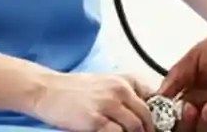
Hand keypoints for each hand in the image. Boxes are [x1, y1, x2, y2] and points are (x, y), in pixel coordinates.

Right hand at [26, 71, 158, 131]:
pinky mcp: (95, 120)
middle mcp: (120, 90)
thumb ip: (126, 94)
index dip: (160, 116)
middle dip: (150, 130)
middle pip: (147, 116)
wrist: (47, 90)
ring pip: (136, 126)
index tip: (160, 127)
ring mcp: (108, 105)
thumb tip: (146, 112)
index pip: (154, 99)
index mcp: (125, 80)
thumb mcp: (106, 83)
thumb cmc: (74, 89)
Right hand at [158, 31, 206, 130]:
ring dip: (206, 125)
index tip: (169, 111)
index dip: (169, 117)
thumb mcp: (194, 57)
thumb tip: (158, 95)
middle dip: (187, 125)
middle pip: (188, 129)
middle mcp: (202, 106)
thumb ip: (177, 77)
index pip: (172, 115)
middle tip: (191, 110)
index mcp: (188, 94)